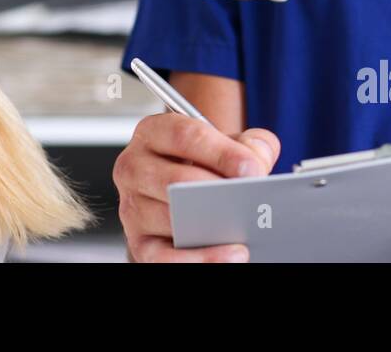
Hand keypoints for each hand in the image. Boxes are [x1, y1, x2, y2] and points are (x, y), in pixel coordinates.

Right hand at [114, 113, 279, 261]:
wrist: (182, 188)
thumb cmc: (201, 163)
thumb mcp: (224, 143)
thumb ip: (248, 143)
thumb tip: (257, 159)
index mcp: (152, 132)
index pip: (184, 136)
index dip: (221, 153)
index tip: (251, 169)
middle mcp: (134, 167)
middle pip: (175, 181)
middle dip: (218, 192)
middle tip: (251, 202)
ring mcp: (132, 207)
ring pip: (171, 219)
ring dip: (212, 227)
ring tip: (245, 230)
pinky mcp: (138, 242)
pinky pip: (164, 257)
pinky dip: (201, 259)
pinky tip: (232, 254)